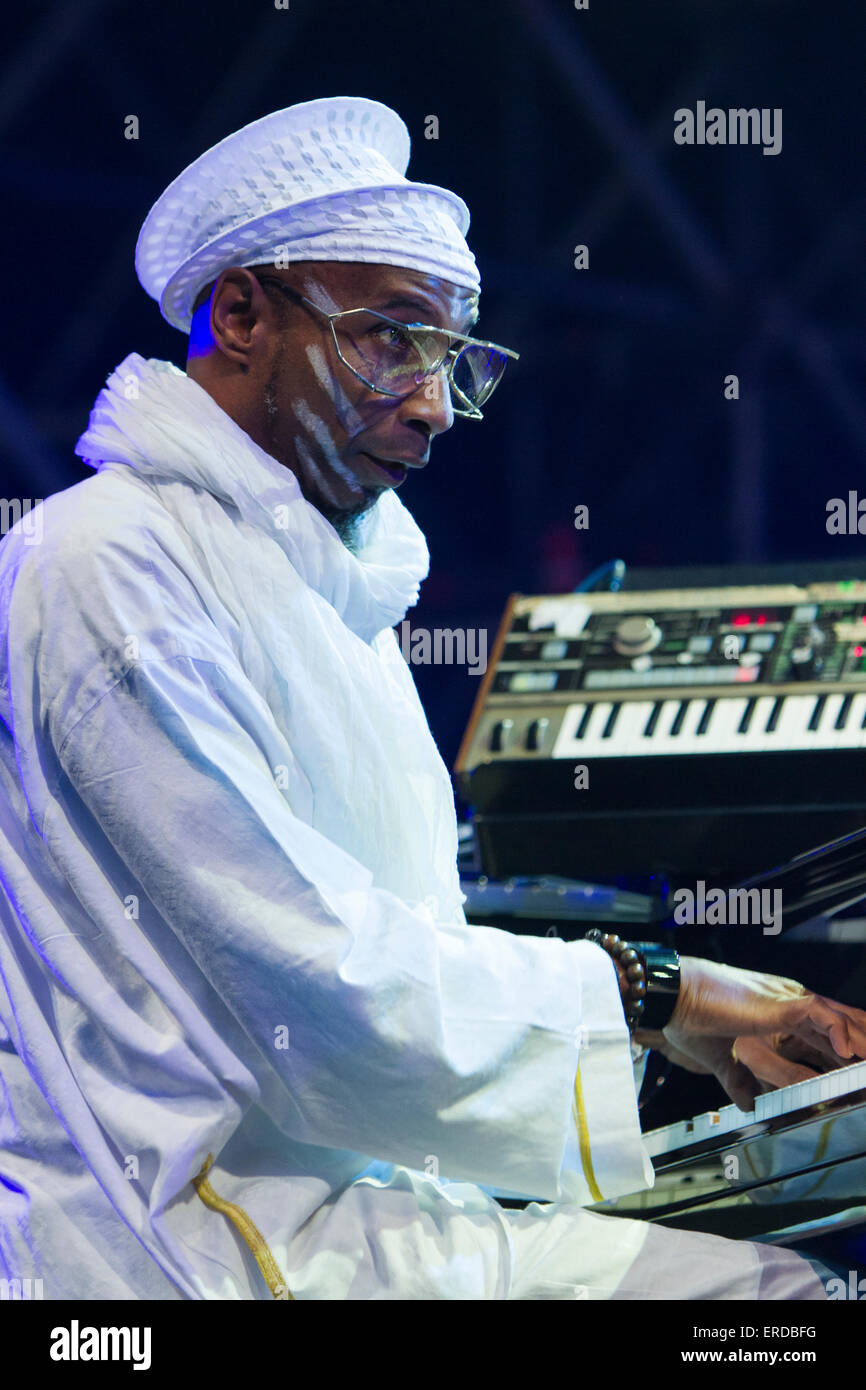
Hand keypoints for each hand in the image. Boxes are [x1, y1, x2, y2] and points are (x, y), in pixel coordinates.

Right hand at [633, 956, 865, 1110]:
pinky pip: (822, 1014)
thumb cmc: (687, 1019)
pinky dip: (839, 1031)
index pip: (822, 1030)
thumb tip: (745, 1103)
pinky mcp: (779, 1003)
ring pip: (838, 1017)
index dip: (842, 1052)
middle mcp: (786, 1001)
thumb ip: (736, 1078)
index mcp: (774, 1011)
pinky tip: (847, 1053)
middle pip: (839, 1022)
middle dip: (858, 1046)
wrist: (671, 998)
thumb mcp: (720, 1057)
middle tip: (865, 1073)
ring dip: (857, 1042)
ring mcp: (785, 1000)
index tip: (855, 1074)